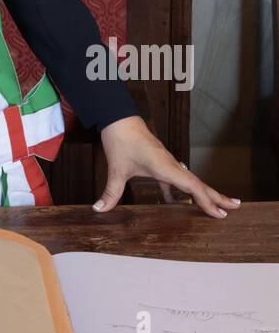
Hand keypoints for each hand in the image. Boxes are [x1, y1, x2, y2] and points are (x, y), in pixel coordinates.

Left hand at [94, 116, 241, 218]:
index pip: (191, 186)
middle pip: (198, 183)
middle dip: (216, 196)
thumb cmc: (120, 140)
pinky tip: (179, 203)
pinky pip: (175, 180)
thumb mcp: (116, 169)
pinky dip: (181, 191)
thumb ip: (110, 192)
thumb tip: (98, 210)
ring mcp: (167, 163)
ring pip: (189, 181)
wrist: (118, 118)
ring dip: (203, 193)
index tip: (220, 213)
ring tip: (218, 205)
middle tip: (235, 208)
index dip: (206, 201)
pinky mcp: (159, 162)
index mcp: (165, 166)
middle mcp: (170, 164)